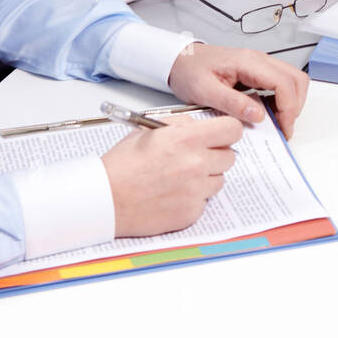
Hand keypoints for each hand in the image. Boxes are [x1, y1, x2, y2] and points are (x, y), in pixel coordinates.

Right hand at [103, 113, 242, 237]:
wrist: (106, 198)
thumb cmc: (123, 164)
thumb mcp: (148, 130)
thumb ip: (180, 125)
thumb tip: (200, 125)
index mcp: (186, 139)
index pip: (232, 130)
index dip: (226, 131)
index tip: (220, 135)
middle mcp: (196, 164)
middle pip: (229, 157)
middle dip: (215, 155)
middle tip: (194, 157)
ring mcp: (196, 191)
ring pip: (218, 180)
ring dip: (205, 177)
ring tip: (178, 177)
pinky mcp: (191, 212)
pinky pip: (204, 201)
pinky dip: (192, 198)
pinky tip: (171, 194)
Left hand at [168, 43, 308, 137]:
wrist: (180, 60)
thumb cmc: (190, 71)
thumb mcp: (204, 91)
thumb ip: (232, 103)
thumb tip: (258, 115)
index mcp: (247, 62)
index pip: (284, 83)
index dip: (289, 108)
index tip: (283, 128)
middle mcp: (258, 60)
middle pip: (296, 79)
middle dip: (295, 106)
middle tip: (283, 128)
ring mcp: (260, 65)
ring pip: (292, 80)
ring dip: (291, 102)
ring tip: (277, 122)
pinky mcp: (258, 71)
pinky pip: (281, 83)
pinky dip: (283, 100)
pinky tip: (269, 114)